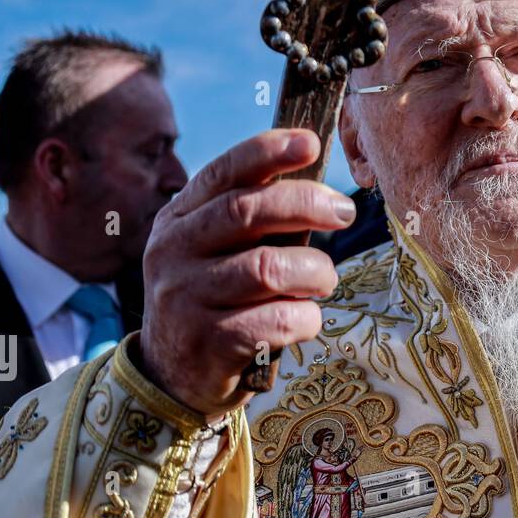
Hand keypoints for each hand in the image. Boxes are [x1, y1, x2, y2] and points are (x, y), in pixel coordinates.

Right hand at [139, 129, 354, 419]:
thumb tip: (319, 187)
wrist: (174, 375)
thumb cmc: (216, 298)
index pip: (222, 174)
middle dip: (306, 204)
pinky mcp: (208, 342)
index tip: (310, 142)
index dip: (267, 152)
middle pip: (247, 212)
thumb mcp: (214, 250)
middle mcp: (173, 253)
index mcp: (179, 220)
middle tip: (344, 212)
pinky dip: (305, 318)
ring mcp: (185, 298)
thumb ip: (250, 218)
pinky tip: (306, 320)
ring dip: (314, 271)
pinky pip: (276, 321)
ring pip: (267, 268)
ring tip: (324, 280)